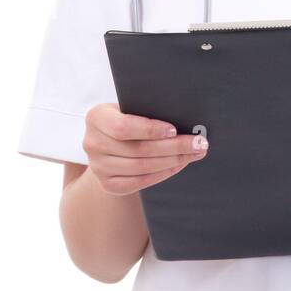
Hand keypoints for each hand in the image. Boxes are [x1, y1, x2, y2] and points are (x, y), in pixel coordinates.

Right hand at [82, 102, 208, 195]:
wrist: (110, 140)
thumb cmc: (129, 117)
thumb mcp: (131, 107)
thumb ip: (148, 110)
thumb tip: (184, 116)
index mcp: (96, 117)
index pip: (123, 127)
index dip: (150, 130)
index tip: (175, 130)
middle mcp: (92, 142)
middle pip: (138, 149)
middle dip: (174, 147)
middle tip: (199, 143)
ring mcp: (98, 166)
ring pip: (141, 167)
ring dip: (173, 161)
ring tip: (195, 153)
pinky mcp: (107, 184)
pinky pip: (138, 182)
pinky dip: (162, 174)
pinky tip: (178, 165)